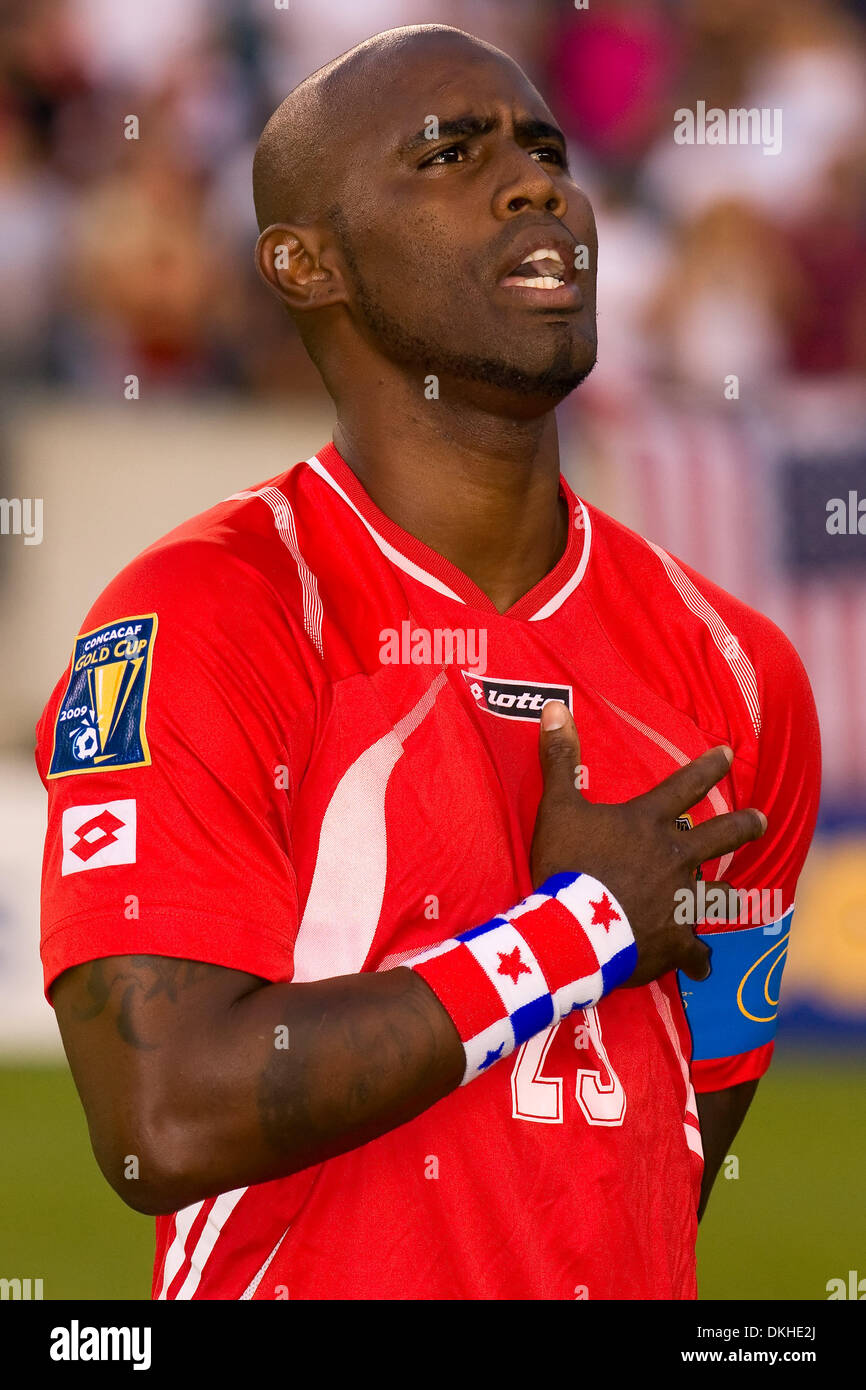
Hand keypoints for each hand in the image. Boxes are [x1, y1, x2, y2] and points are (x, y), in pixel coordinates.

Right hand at [530, 702, 766, 984]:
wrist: (574, 928)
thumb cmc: (567, 865)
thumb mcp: (557, 806)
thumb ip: (559, 758)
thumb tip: (553, 706)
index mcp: (649, 823)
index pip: (685, 785)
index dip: (707, 767)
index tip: (727, 754)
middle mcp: (674, 857)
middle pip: (722, 836)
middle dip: (745, 825)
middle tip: (761, 820)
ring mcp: (680, 900)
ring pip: (714, 895)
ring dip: (722, 897)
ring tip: (734, 900)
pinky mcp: (675, 940)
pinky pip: (694, 952)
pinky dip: (696, 959)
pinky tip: (701, 967)